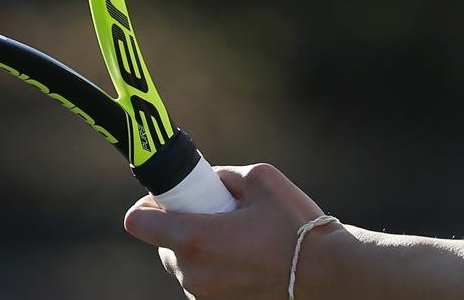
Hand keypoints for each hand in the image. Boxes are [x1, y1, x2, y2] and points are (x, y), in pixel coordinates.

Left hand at [125, 163, 337, 299]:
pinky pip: (203, 281)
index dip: (147, 204)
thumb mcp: (260, 179)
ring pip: (184, 264)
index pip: (138, 221)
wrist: (326, 273)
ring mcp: (203, 295)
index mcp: (193, 238)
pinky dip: (215, 268)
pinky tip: (246, 258)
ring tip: (237, 238)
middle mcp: (191, 272)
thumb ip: (224, 175)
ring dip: (199, 249)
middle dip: (180, 225)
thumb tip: (210, 180)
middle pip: (161, 244)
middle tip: (213, 214)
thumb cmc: (294, 225)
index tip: (165, 197)